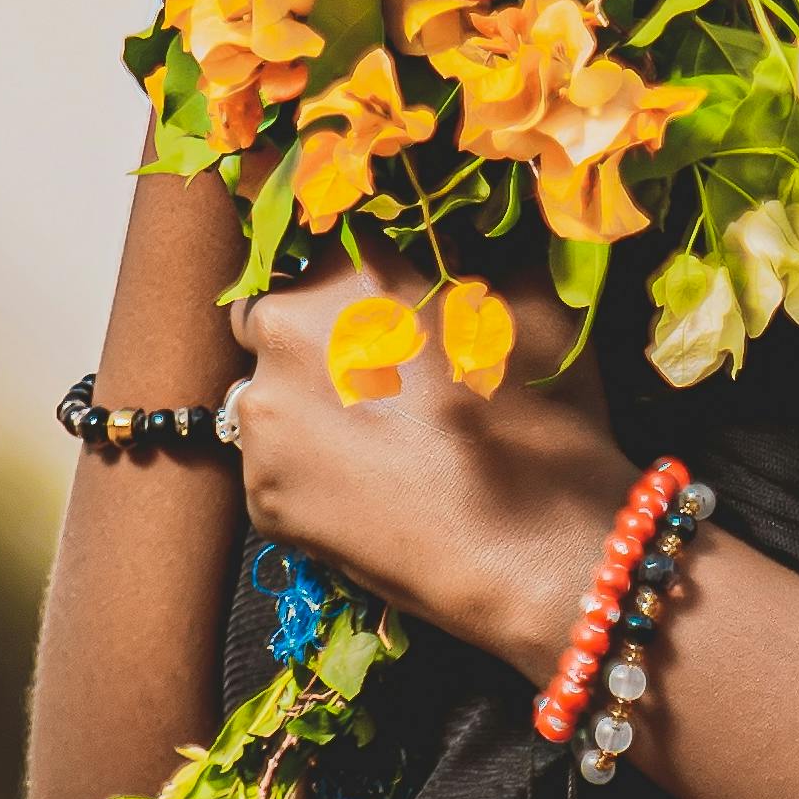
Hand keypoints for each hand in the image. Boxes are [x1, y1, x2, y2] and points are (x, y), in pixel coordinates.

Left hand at [226, 257, 629, 677]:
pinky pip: (273, 466)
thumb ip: (486, 270)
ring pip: (265, 394)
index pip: (333, 247)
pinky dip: (307, 473)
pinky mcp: (259, 494)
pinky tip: (365, 493)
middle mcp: (284, 334)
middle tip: (373, 378)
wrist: (527, 551)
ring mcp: (264, 420)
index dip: (367, 279)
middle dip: (313, 337)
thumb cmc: (539, 421)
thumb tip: (474, 260)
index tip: (392, 310)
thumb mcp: (538, 312)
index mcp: (348, 274)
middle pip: (275, 316)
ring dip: (302, 405)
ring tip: (370, 444)